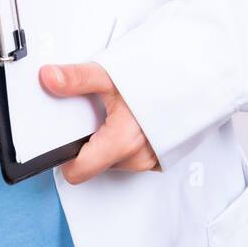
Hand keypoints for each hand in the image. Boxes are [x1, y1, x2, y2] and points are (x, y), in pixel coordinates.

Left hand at [38, 62, 160, 181]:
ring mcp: (152, 160)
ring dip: (110, 139)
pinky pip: (132, 156)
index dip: (65, 154)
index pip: (78, 171)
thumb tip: (47, 79)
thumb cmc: (161, 77)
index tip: (64, 135)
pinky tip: (133, 119)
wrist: (200, 77)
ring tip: (117, 111)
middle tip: (96, 112)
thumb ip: (76, 79)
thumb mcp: (111, 75)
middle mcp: (138, 158)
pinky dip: (127, 140)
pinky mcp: (162, 157)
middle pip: (95, 162)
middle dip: (90, 140)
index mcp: (122, 142)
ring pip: (114, 158)